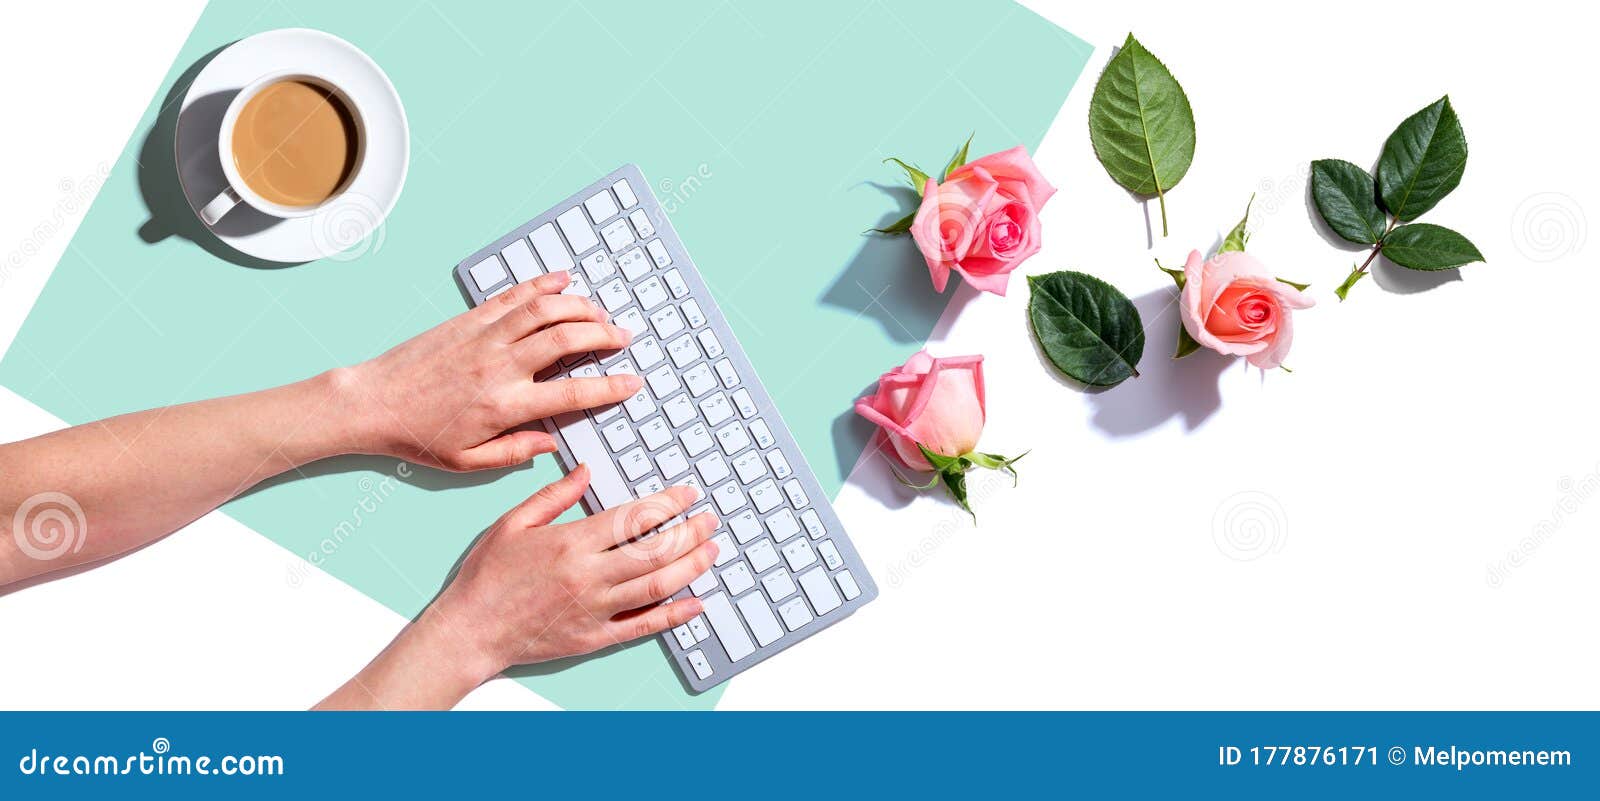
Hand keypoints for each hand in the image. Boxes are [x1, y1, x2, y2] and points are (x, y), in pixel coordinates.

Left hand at [339, 271, 639, 470]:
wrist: (371, 402)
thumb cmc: (417, 435)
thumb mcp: (468, 462)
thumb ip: (516, 453)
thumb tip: (552, 443)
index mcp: (506, 406)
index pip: (573, 393)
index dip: (610, 388)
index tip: (631, 383)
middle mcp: (501, 366)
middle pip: (568, 339)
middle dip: (604, 335)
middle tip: (623, 338)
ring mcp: (485, 337)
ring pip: (545, 309)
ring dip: (579, 306)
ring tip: (599, 311)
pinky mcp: (469, 320)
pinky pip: (512, 296)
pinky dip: (541, 285)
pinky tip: (561, 280)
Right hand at [442, 468, 716, 669]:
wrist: (470, 630)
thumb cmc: (487, 577)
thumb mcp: (513, 523)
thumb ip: (554, 496)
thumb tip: (586, 470)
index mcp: (570, 543)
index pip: (633, 519)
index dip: (667, 504)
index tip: (687, 495)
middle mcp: (588, 577)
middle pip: (655, 551)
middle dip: (690, 533)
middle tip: (710, 520)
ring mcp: (594, 610)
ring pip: (656, 586)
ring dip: (691, 567)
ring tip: (712, 551)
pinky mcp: (594, 638)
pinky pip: (643, 626)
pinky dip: (675, 615)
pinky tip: (697, 603)